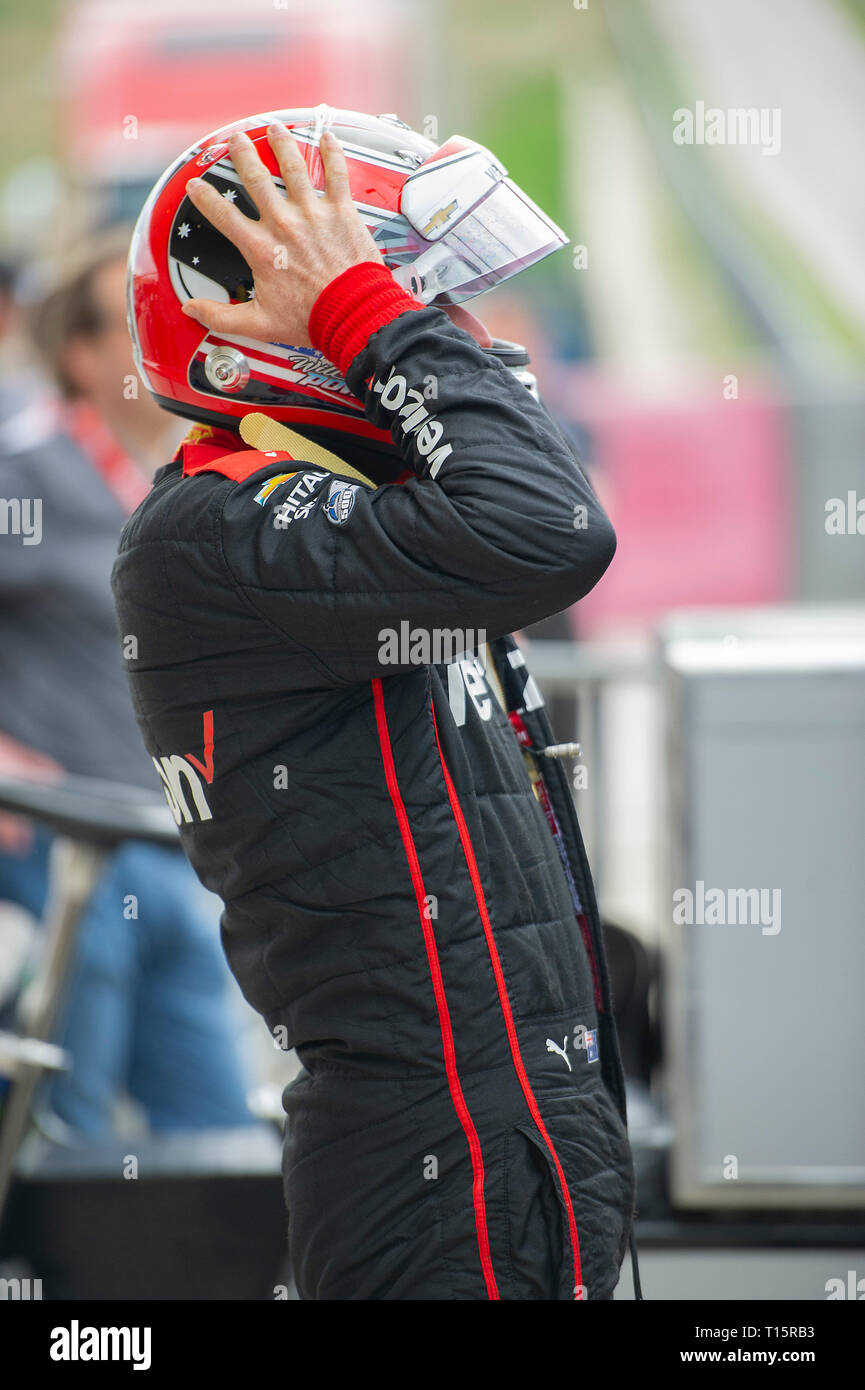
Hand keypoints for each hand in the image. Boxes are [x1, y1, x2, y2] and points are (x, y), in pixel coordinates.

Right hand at [181, 123, 383, 347]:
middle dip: (243, 155)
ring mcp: (313, 213)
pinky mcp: (342, 211)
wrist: (353, 314)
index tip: (196, 185)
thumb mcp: (259, 324)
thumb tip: (192, 310)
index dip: (205, 198)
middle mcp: (284, 224)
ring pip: (293, 167)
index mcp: (261, 248)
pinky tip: (327, 137)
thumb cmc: (312, 319)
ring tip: (274, 129)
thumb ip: (221, 316)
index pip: (223, 216)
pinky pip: (336, 173)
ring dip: (281, 144)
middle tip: (236, 141)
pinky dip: (332, 152)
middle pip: (256, 179)